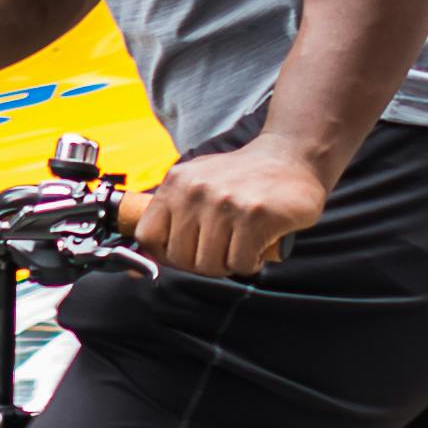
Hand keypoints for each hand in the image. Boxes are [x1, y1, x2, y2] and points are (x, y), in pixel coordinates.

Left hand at [129, 141, 327, 279]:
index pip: (148, 236)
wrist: (291, 158)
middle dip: (203, 261)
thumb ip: (169, 218)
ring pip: (210, 264)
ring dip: (229, 262)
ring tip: (243, 241)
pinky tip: (259, 243)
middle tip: (224, 246)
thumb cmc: (241, 179)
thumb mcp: (197, 184)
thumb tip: (137, 270)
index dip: (166, 253)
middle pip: (181, 258)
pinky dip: (251, 262)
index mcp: (177, 182)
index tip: (186, 251)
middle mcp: (197, 190)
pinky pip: (240, 263)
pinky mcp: (255, 216)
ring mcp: (225, 202)